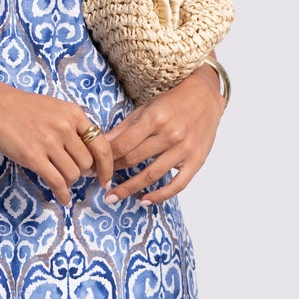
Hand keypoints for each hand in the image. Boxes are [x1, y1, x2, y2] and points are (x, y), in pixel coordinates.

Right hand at [0, 73, 113, 207]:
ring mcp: (49, 142)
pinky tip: (62, 198)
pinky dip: (62, 194)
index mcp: (74, 114)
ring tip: (59, 180)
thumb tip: (87, 156)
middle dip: (82, 173)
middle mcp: (65, 127)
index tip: (105, 178)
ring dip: (69, 181)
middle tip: (72, 175)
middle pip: (87, 163)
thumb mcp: (53, 108)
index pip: (102, 145)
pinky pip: (56, 181)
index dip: (107, 166)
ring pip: (73, 174)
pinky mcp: (32, 156)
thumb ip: (71, 127)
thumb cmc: (19, 107)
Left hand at [103, 63, 225, 206]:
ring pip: (151, 175)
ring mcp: (184, 150)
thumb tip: (101, 144)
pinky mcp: (196, 161)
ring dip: (129, 189)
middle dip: (113, 172)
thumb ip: (124, 128)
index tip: (93, 167)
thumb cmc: (172, 102)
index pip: (123, 144)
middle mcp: (170, 135)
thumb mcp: (146, 108)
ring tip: (111, 198)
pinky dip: (160, 196)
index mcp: (154, 118)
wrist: (206, 97)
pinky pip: (177, 185)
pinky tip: (144, 201)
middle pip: (134, 160)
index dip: (105, 158)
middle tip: (98, 182)